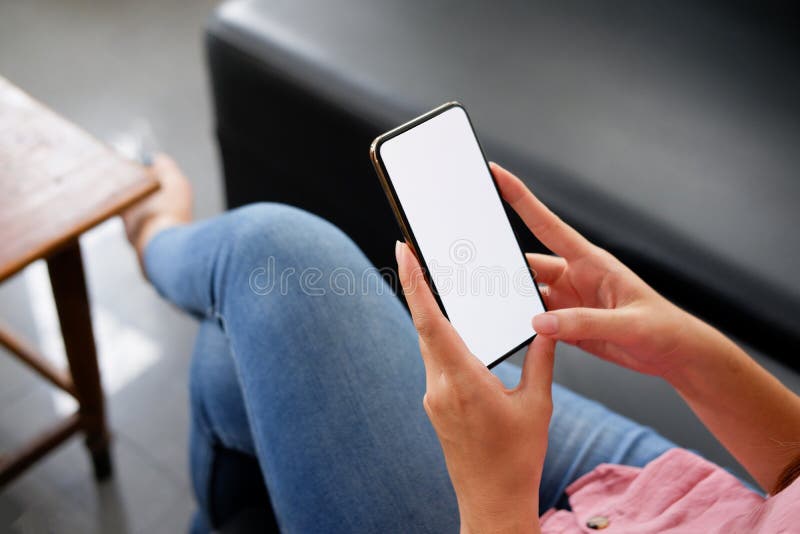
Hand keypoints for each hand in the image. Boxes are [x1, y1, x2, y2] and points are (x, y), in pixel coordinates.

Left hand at [396, 241, 551, 533]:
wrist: (492, 502)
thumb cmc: (516, 459)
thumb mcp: (538, 405)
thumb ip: (541, 360)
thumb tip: (546, 326)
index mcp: (462, 382)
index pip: (431, 322)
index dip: (416, 284)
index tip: (404, 251)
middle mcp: (439, 388)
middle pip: (424, 328)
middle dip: (421, 290)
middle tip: (419, 254)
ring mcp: (433, 399)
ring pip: (427, 345)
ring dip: (431, 316)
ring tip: (437, 286)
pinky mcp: (435, 407)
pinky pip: (434, 363)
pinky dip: (441, 340)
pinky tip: (455, 332)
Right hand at [491, 162, 701, 379]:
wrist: (674, 355)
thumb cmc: (662, 328)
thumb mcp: (627, 324)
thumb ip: (583, 323)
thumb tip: (540, 322)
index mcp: (591, 261)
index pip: (547, 223)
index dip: (520, 197)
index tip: (497, 174)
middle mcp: (575, 276)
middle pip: (528, 264)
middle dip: (504, 265)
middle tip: (479, 269)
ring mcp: (569, 301)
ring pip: (528, 294)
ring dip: (514, 301)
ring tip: (496, 309)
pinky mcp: (567, 324)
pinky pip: (536, 320)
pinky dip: (524, 325)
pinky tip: (515, 332)